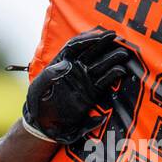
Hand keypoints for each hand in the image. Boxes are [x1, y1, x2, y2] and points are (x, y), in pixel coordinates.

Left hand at [22, 29, 130, 143]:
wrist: (43, 126)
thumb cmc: (37, 106)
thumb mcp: (38, 88)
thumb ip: (48, 76)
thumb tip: (65, 65)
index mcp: (61, 64)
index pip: (74, 46)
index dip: (86, 39)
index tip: (98, 35)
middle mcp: (75, 69)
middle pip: (91, 52)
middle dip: (103, 44)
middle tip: (117, 38)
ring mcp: (84, 80)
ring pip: (101, 65)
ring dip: (112, 58)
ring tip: (124, 54)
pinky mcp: (92, 92)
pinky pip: (104, 81)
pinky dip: (113, 75)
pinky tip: (121, 70)